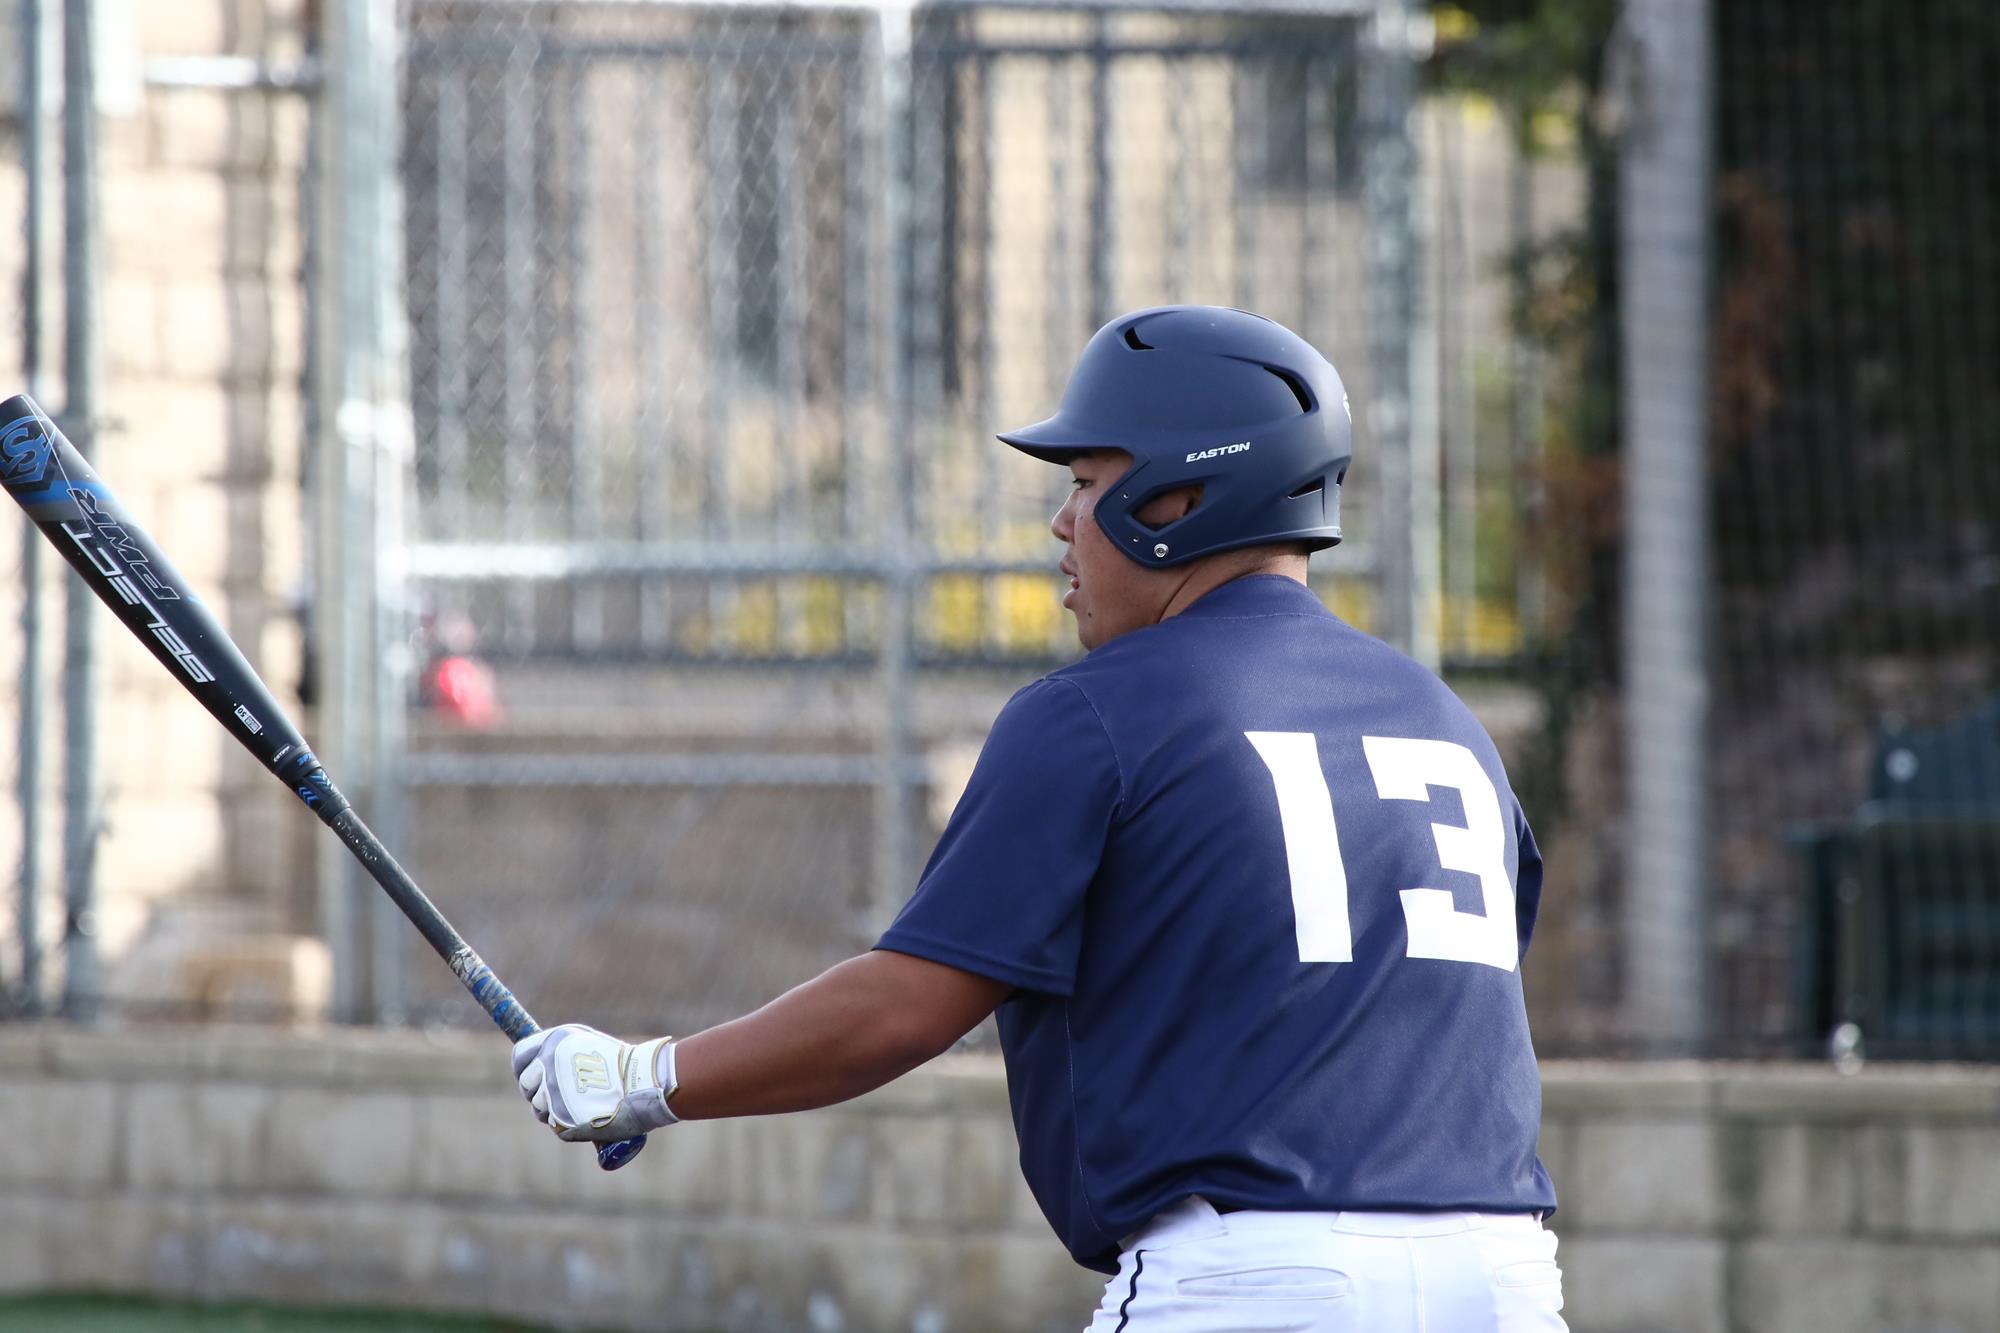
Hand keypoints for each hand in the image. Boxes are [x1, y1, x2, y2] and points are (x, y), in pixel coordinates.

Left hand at [511, 1024, 678, 1142]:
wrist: (646, 1083)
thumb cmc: (622, 1064)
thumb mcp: (588, 1044)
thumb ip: (561, 1053)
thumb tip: (540, 1065)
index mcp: (554, 1042)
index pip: (520, 1057)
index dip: (524, 1068)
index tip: (533, 1076)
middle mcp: (548, 1065)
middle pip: (526, 1085)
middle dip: (539, 1092)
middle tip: (561, 1094)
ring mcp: (552, 1093)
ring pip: (539, 1108)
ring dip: (554, 1110)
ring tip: (582, 1104)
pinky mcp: (560, 1118)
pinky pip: (556, 1125)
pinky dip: (568, 1125)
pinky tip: (588, 1116)